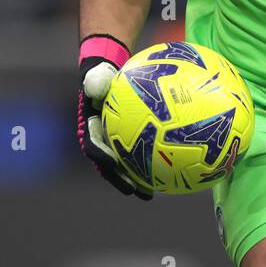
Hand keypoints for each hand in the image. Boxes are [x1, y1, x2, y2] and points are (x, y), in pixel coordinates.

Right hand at [77, 34, 152, 198]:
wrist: (106, 74)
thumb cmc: (103, 74)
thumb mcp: (97, 74)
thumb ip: (95, 79)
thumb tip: (90, 85)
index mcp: (91, 127)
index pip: (92, 146)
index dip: (100, 158)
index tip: (111, 164)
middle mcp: (102, 139)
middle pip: (110, 165)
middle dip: (121, 179)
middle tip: (134, 191)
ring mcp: (115, 142)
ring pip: (126, 165)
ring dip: (138, 179)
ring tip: (154, 192)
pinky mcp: (129, 141)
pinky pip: (143, 153)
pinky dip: (154, 162)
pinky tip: (174, 169)